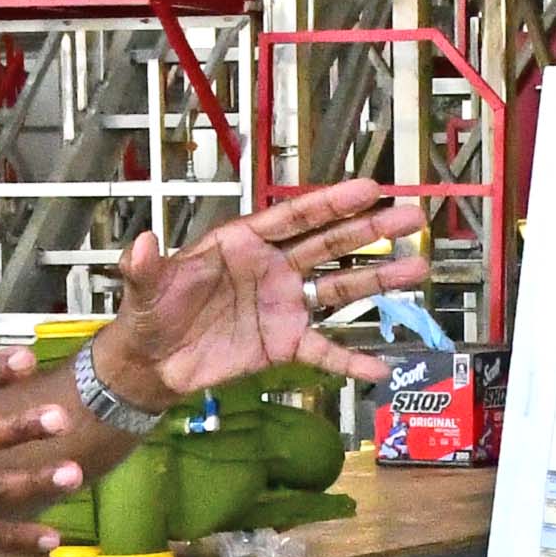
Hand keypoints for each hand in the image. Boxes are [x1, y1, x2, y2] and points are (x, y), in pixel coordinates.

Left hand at [88, 178, 422, 409]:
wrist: (152, 364)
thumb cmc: (150, 315)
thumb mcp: (145, 289)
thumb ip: (145, 266)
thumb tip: (139, 243)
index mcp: (243, 243)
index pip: (294, 217)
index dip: (332, 203)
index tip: (370, 190)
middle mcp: (272, 268)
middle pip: (329, 245)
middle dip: (371, 231)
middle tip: (411, 217)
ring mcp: (283, 305)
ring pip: (339, 289)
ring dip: (378, 280)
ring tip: (417, 269)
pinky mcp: (284, 343)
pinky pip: (324, 351)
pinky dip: (350, 359)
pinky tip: (380, 366)